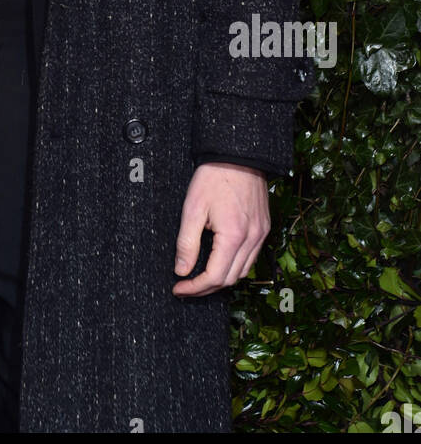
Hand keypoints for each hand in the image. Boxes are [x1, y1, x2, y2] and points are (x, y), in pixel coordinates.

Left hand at [172, 162, 268, 296]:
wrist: (238, 155)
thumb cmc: (215, 176)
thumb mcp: (193, 208)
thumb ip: (187, 242)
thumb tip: (182, 270)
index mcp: (234, 236)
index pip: (214, 277)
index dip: (195, 288)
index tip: (179, 288)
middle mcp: (252, 239)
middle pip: (229, 280)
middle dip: (206, 288)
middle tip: (186, 286)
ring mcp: (260, 234)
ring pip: (242, 272)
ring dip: (221, 280)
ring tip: (200, 278)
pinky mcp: (263, 228)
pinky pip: (250, 258)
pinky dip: (234, 266)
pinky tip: (220, 261)